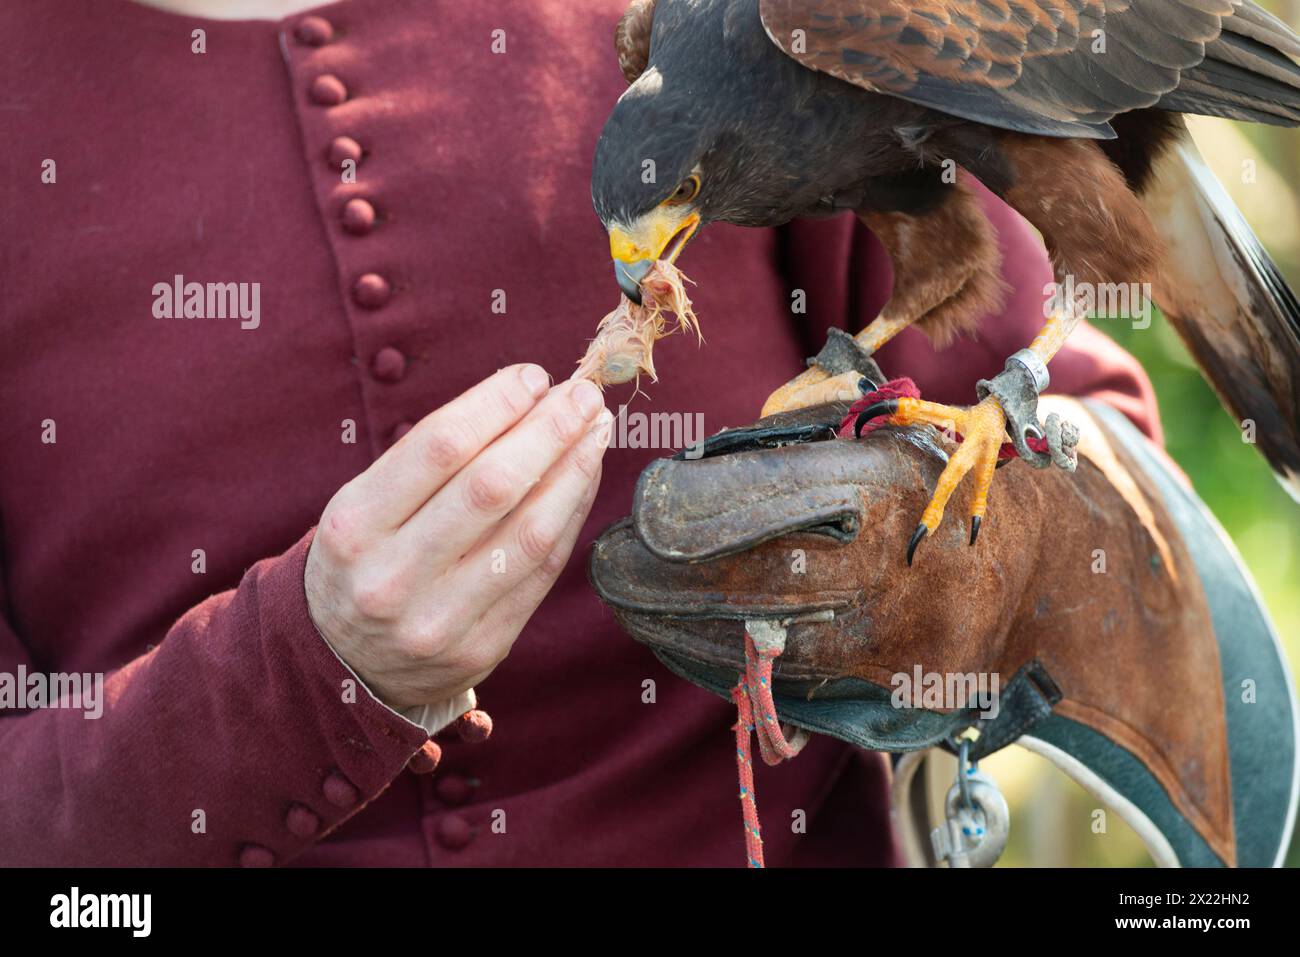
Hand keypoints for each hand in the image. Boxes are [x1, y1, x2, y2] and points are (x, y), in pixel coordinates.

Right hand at [304, 364, 611, 708]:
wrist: (347, 663)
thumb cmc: (368, 557)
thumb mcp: (367, 503)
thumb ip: (434, 457)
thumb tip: (529, 396)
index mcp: (354, 526)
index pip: (439, 447)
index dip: (497, 403)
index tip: (534, 376)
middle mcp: (392, 577)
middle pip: (492, 487)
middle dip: (549, 430)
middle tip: (584, 395)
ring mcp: (439, 620)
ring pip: (529, 533)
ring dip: (574, 471)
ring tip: (596, 430)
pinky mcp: (482, 647)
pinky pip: (543, 571)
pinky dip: (570, 516)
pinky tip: (584, 478)